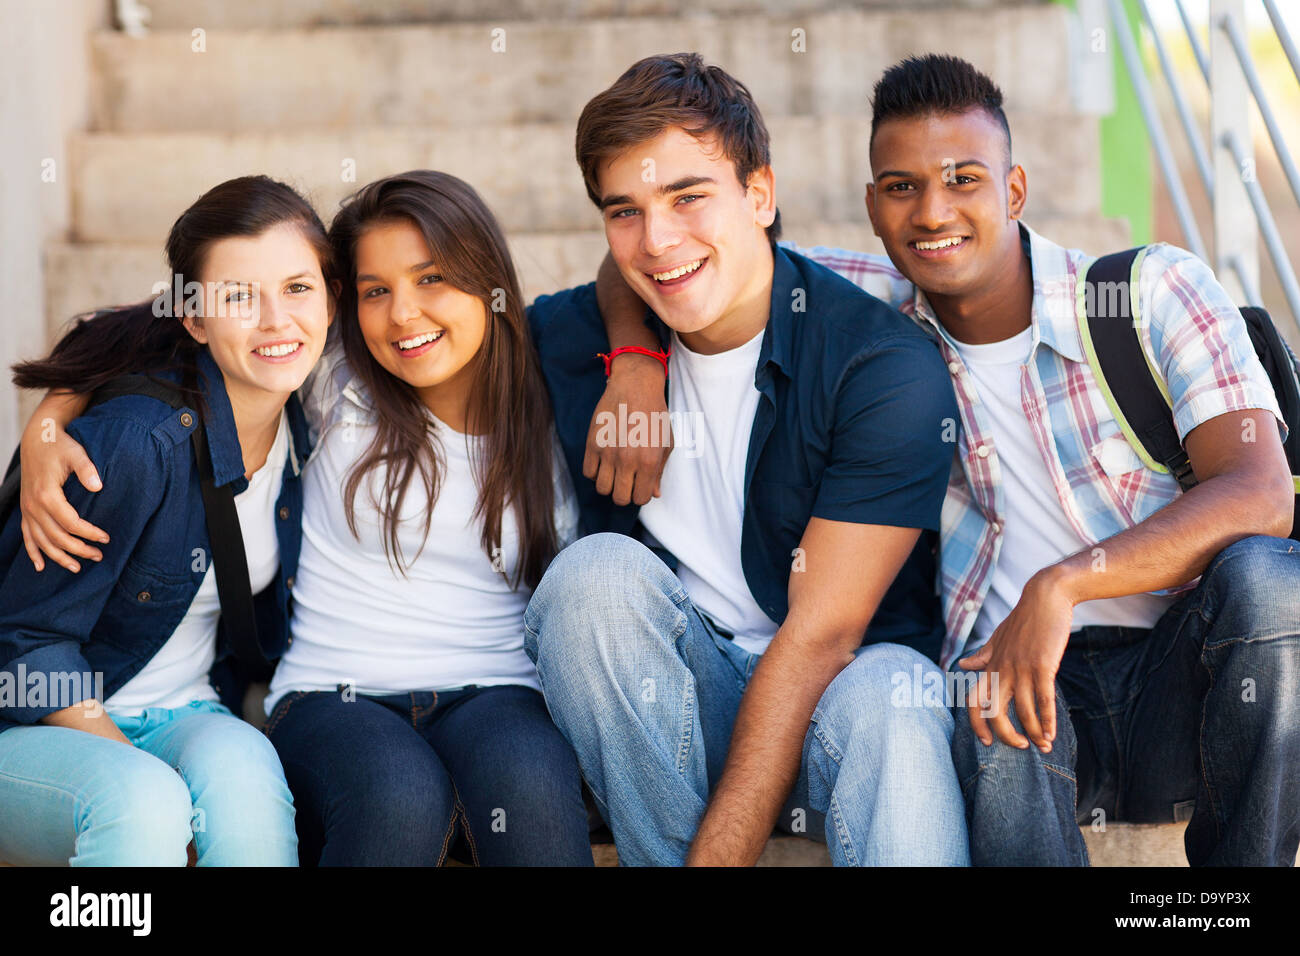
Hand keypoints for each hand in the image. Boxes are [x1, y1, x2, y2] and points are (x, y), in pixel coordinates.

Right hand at [19, 418, 107, 572]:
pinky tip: (40, 567)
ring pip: (41, 541)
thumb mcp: (76, 454)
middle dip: (78, 550)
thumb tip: (99, 486)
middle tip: (99, 556)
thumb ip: (87, 469)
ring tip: (77, 568)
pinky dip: (33, 552)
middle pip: (56, 537)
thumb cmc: (60, 446)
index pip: (71, 523)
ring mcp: (27, 509)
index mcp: (47, 495)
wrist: (38, 439)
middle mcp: (34, 506)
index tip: (107, 538)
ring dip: (58, 557)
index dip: (89, 534)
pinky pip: (26, 536)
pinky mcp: (26, 509)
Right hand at [583, 354, 671, 506]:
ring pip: (602, 489)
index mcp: (649, 461)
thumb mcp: (665, 443)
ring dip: (609, 484)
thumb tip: (654, 493)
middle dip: (624, 493)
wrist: (635, 385)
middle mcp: (627, 460)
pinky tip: (604, 462)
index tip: (640, 485)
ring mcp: (608, 452)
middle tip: (627, 480)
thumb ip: (659, 471)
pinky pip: (588, 472)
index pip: (640, 498)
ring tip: (615, 471)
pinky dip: (595, 472)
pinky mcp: (592, 442)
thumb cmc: (654, 414)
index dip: (640, 494)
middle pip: (619, 498)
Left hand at [958, 568, 1074, 752]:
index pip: (974, 700)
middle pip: (994, 711)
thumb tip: (962, 664)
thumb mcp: (998, 637)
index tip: (986, 741)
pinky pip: (1044, 700)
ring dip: (1033, 732)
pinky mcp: (1043, 666)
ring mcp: (1022, 668)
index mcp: (991, 665)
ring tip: (1044, 746)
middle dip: (1005, 735)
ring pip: (1023, 710)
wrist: (1045, 597)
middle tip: (1019, 747)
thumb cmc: (1024, 619)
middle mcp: (1002, 669)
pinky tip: (1051, 734)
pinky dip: (1047, 720)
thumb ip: (982, 655)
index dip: (976, 724)